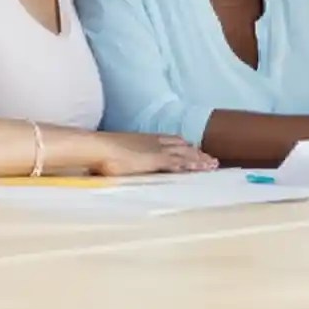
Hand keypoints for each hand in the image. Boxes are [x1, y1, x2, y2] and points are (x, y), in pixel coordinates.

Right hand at [90, 132, 217, 175]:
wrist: (96, 147)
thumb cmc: (99, 152)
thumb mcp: (114, 154)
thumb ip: (121, 159)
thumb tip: (114, 164)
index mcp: (144, 139)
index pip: (170, 141)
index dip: (183, 146)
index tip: (193, 149)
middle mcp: (154, 142)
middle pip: (182, 146)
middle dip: (196, 153)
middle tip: (210, 159)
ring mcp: (156, 150)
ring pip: (185, 153)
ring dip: (199, 159)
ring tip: (212, 165)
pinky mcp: (156, 160)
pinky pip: (179, 162)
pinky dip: (191, 165)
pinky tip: (201, 168)